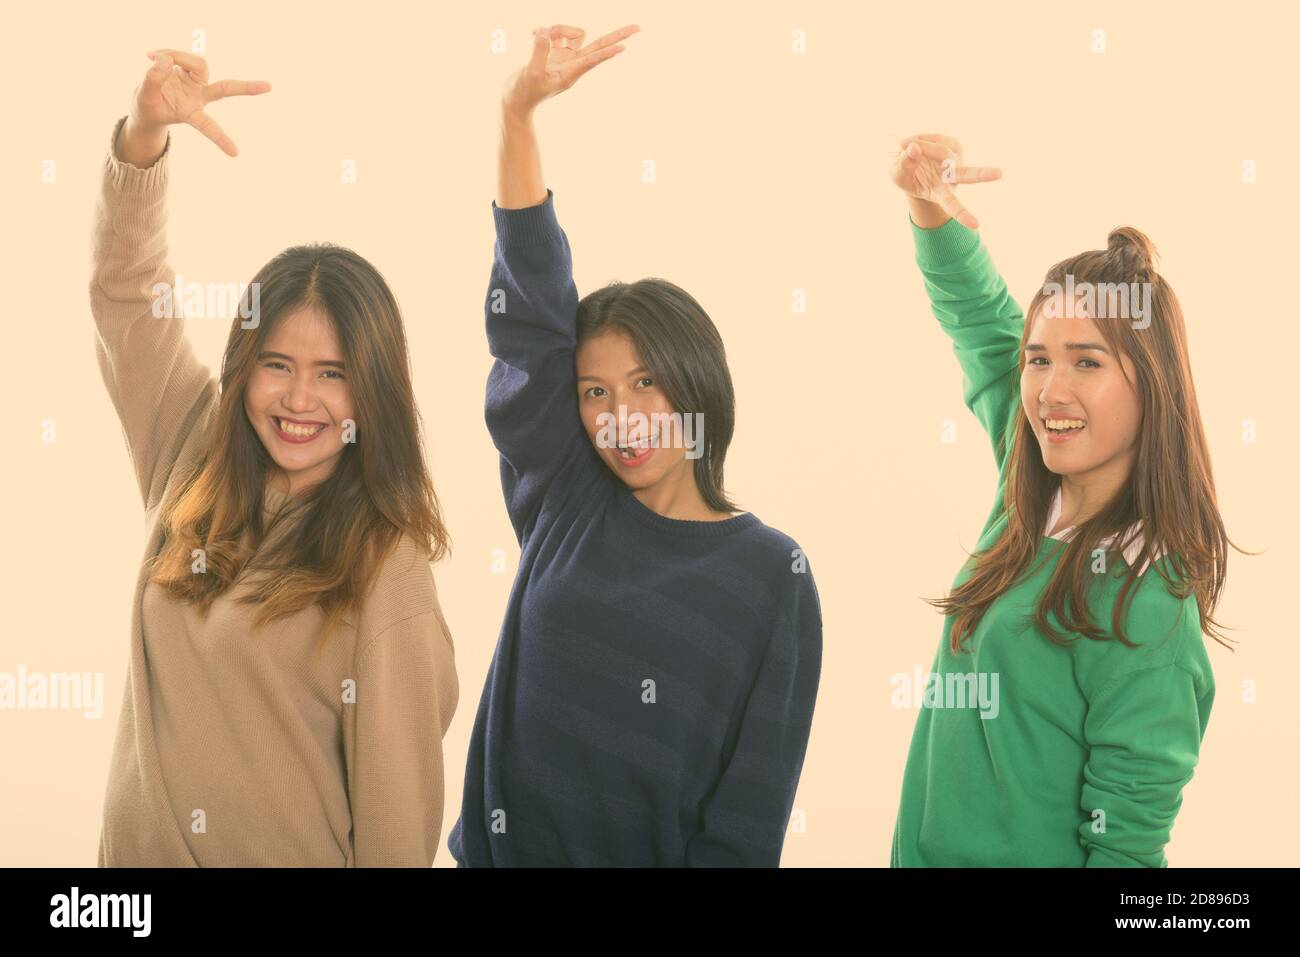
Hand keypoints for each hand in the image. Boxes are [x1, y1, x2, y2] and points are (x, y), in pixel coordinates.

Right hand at [129, 49, 270, 156]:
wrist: (145, 101)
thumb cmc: (147, 106)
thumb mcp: (143, 97)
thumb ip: (153, 80)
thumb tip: (166, 60)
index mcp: (190, 114)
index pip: (207, 126)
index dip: (219, 138)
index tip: (235, 154)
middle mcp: (199, 98)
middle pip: (225, 89)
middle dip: (246, 88)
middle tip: (269, 87)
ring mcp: (197, 84)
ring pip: (197, 63)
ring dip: (175, 55)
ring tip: (151, 56)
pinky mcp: (190, 71)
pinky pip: (182, 56)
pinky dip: (167, 53)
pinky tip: (150, 55)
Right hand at [502, 23, 639, 119]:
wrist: (516, 100)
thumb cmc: (524, 93)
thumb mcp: (532, 74)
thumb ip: (539, 52)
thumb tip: (546, 31)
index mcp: (571, 73)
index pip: (593, 59)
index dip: (606, 52)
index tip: (623, 48)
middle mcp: (573, 64)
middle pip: (600, 45)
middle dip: (617, 36)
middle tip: (639, 27)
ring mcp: (566, 57)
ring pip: (572, 32)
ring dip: (558, 26)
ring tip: (536, 34)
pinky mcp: (556, 52)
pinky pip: (557, 32)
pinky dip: (546, 30)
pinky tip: (532, 34)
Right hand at [890, 134, 1000, 229]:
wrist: (911, 162)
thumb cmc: (906, 175)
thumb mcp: (898, 175)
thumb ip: (904, 164)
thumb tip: (913, 148)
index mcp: (940, 193)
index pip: (952, 205)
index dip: (963, 214)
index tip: (976, 225)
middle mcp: (953, 178)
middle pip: (967, 175)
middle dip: (982, 174)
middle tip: (999, 174)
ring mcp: (957, 160)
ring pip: (941, 151)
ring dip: (921, 146)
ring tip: (903, 145)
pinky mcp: (955, 144)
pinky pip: (937, 138)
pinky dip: (921, 138)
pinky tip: (913, 142)